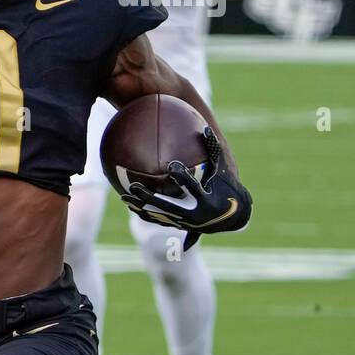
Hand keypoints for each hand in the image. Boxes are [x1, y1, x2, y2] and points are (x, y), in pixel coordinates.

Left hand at [120, 127, 251, 249]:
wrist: (229, 216)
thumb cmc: (224, 187)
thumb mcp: (221, 170)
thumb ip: (213, 151)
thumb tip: (205, 128)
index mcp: (206, 200)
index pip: (193, 187)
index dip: (183, 178)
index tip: (172, 167)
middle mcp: (194, 214)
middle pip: (168, 206)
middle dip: (150, 197)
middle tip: (134, 186)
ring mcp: (184, 223)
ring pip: (159, 216)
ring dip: (141, 207)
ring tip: (125, 197)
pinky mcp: (178, 226)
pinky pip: (158, 220)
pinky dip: (145, 213)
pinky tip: (130, 205)